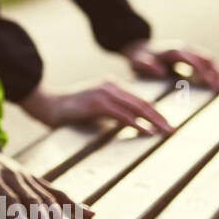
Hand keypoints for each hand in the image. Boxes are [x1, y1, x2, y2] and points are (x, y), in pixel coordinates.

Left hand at [0, 144, 92, 218]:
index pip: (2, 197)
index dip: (15, 213)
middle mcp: (9, 176)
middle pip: (29, 201)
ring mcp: (24, 176)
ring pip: (45, 197)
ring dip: (61, 215)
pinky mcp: (34, 178)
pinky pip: (56, 191)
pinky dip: (73, 203)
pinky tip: (91, 215)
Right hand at [21, 81, 174, 134]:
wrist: (45, 103)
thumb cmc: (68, 110)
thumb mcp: (94, 108)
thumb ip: (111, 112)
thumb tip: (129, 125)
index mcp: (112, 86)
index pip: (139, 99)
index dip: (156, 112)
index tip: (167, 124)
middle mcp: (110, 86)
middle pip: (142, 102)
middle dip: (160, 116)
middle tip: (173, 130)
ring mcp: (103, 93)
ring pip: (136, 107)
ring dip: (154, 120)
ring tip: (166, 131)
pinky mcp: (96, 103)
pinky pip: (122, 114)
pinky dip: (136, 123)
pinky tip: (146, 132)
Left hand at [120, 38, 218, 90]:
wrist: (140, 48)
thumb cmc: (139, 57)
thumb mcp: (138, 61)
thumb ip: (146, 65)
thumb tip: (160, 71)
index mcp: (173, 50)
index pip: (191, 59)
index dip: (201, 70)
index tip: (209, 83)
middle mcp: (185, 49)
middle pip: (205, 59)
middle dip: (215, 73)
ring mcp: (191, 52)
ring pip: (210, 60)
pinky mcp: (194, 57)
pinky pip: (210, 63)